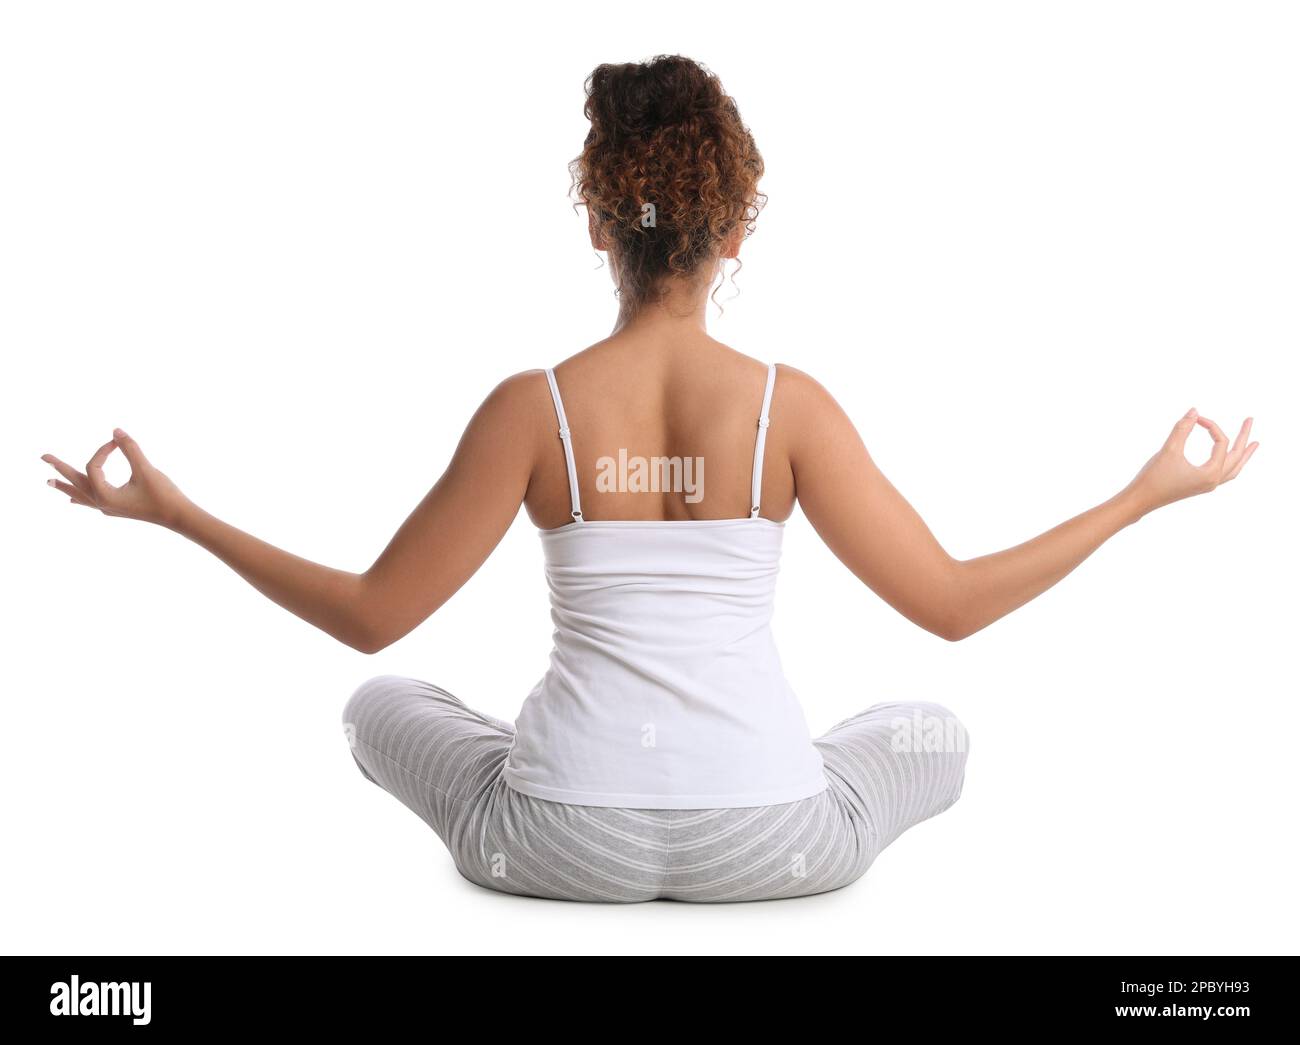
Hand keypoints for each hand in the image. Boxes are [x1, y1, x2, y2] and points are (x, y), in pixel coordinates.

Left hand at [42, 428, 192, 528]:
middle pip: (76, 482)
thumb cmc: (163, 495)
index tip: (117, 441)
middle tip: (43, 457)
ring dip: (65, 486)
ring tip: (49, 481)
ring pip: (81, 495)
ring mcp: (108, 508)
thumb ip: (130, 449)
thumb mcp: (146, 470)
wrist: (178, 517)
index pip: (94, 466)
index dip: (103, 450)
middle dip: (60, 469)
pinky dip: (80, 497)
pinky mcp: (117, 508)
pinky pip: (91, 502)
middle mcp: (102, 503)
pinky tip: (73, 500)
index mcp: (105, 495)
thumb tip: (115, 431)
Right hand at [1122, 408, 1257, 518]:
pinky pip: (1224, 474)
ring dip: (1243, 455)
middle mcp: (1214, 481)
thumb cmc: (1153, 477)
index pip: (1221, 443)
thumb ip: (1182, 429)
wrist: (1139, 501)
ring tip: (1254, 444)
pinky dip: (1232, 464)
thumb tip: (1195, 411)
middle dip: (1244, 438)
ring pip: (1234, 468)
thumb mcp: (1168, 450)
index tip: (1196, 418)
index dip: (1211, 426)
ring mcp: (1208, 485)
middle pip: (1237, 457)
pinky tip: (1228, 459)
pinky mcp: (1199, 486)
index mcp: (1211, 473)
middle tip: (1250, 420)